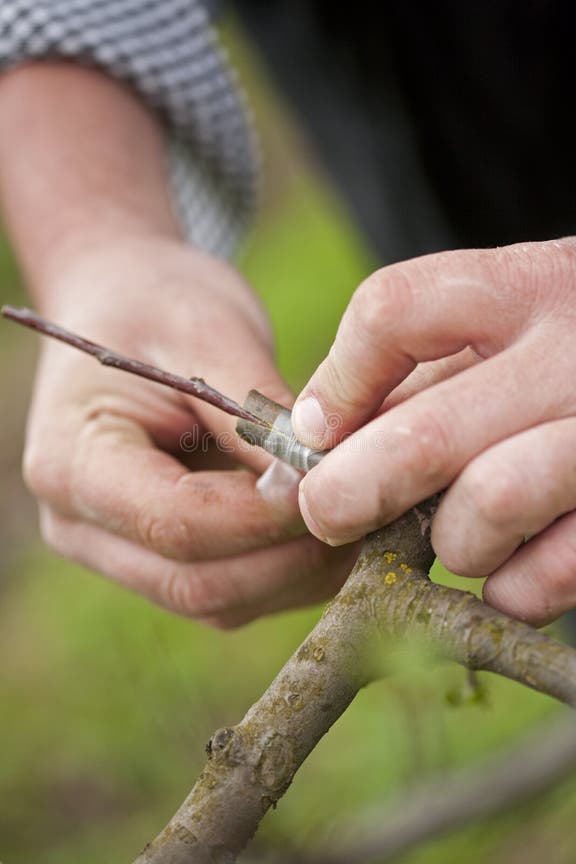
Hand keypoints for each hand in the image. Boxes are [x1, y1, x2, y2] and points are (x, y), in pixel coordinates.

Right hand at [24, 237, 354, 626]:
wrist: (120, 309)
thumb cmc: (157, 306)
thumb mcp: (207, 334)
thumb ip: (255, 413)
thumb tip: (317, 481)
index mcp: (71, 462)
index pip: (176, 521)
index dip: (265, 515)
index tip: (333, 481)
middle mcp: (80, 527)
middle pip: (196, 583)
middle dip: (290, 557)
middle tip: (363, 511)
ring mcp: (116, 552)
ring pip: (220, 602)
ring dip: (297, 573)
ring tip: (357, 518)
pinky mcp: (158, 559)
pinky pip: (230, 593)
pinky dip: (287, 572)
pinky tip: (329, 528)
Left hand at [292, 238, 575, 625]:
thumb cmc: (559, 362)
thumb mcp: (499, 336)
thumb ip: (413, 376)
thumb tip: (312, 442)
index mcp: (524, 287)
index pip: (391, 312)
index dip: (336, 384)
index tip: (315, 432)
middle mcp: (575, 351)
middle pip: (422, 436)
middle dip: (349, 493)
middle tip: (330, 514)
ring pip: (489, 503)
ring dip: (449, 541)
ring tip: (455, 534)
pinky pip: (547, 575)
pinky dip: (510, 588)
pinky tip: (510, 568)